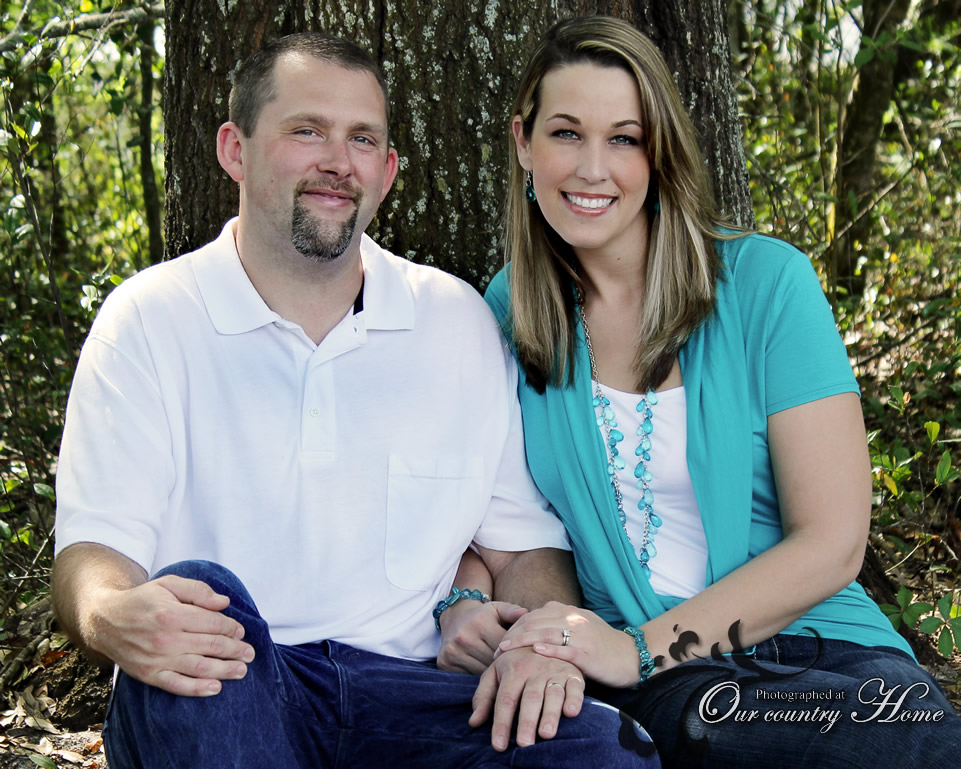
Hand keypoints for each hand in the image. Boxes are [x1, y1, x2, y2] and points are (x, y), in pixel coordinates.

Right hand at [90, 575, 254, 696]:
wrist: (105, 620)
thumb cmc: (142, 600)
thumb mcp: (169, 584)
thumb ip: (198, 590)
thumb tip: (224, 602)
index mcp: (172, 614)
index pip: (212, 623)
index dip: (231, 628)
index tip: (241, 632)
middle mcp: (166, 639)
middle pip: (210, 646)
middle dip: (235, 650)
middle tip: (250, 653)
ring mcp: (157, 659)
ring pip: (199, 667)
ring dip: (224, 670)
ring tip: (242, 670)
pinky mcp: (149, 675)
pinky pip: (177, 685)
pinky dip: (198, 689)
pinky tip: (215, 688)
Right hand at [438, 600, 527, 674]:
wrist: (454, 617)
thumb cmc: (482, 615)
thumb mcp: (498, 609)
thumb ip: (513, 612)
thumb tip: (528, 614)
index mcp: (480, 623)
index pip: (504, 645)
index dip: (515, 653)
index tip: (525, 658)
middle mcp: (464, 637)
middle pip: (493, 661)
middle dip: (506, 666)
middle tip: (518, 671)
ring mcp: (453, 651)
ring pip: (481, 672)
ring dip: (493, 675)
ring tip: (505, 674)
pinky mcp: (444, 663)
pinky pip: (468, 678)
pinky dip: (478, 679)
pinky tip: (488, 676)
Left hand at [469, 646, 584, 750]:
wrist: (542, 637)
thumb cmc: (515, 664)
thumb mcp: (495, 674)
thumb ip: (484, 697)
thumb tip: (473, 722)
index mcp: (513, 669)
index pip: (505, 700)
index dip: (501, 723)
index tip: (499, 746)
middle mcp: (535, 669)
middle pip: (530, 698)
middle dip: (527, 722)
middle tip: (524, 745)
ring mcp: (555, 670)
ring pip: (553, 693)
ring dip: (551, 714)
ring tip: (546, 734)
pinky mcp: (573, 673)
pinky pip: (576, 686)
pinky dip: (575, 699)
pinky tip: (571, 713)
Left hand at [495, 601, 640, 687]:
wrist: (632, 656)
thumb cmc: (603, 644)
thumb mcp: (580, 624)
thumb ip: (558, 620)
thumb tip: (535, 620)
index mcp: (568, 611)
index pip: (533, 615)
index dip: (514, 626)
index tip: (501, 639)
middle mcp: (572, 619)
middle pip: (534, 622)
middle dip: (512, 634)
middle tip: (496, 648)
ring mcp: (581, 635)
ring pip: (545, 634)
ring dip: (522, 641)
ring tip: (504, 650)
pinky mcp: (588, 654)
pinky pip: (565, 649)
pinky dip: (549, 650)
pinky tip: (535, 652)